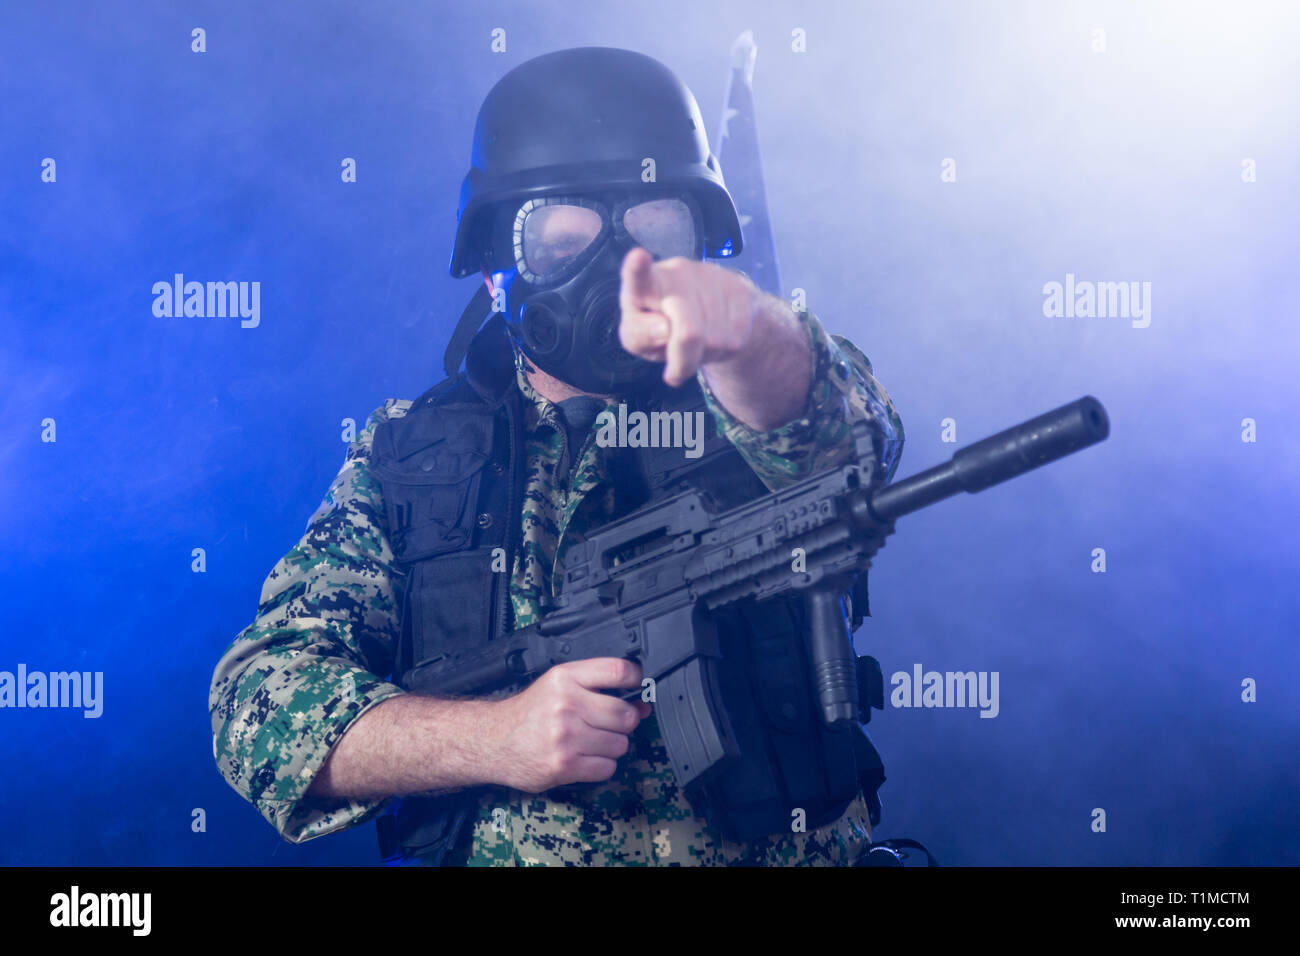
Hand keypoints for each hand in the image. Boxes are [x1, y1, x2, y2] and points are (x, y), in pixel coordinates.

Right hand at [485, 657, 652, 792]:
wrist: (494, 741)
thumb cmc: (530, 712)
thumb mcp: (558, 685)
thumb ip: (597, 686)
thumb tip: (642, 704)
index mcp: (565, 678)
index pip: (618, 671)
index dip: (636, 679)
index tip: (637, 687)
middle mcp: (566, 705)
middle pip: (626, 714)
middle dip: (625, 722)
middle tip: (610, 723)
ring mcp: (566, 737)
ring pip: (620, 744)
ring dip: (612, 746)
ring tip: (592, 742)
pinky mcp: (564, 765)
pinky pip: (607, 767)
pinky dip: (601, 765)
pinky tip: (585, 757)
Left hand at [618, 246, 760, 386]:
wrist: (706, 321)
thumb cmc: (659, 329)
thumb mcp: (639, 339)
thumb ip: (640, 335)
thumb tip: (663, 328)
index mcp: (646, 285)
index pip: (640, 277)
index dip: (637, 268)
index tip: (638, 256)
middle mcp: (679, 273)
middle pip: (688, 332)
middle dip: (683, 361)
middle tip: (675, 371)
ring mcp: (713, 277)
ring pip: (716, 340)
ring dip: (706, 354)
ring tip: (696, 344)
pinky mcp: (740, 288)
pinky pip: (737, 336)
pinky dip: (726, 350)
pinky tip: (716, 337)